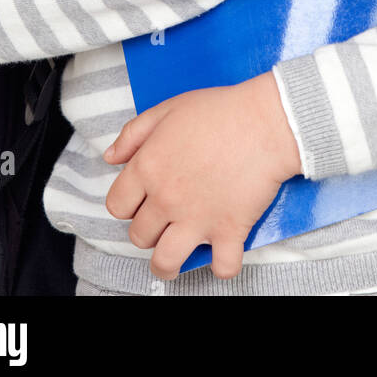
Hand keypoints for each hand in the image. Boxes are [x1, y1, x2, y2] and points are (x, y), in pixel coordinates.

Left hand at [102, 72, 300, 280]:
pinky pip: (221, 267)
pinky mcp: (228, 231)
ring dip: (168, 263)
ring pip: (166, 262)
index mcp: (148, 168)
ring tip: (175, 256)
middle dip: (149, 229)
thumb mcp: (168, 109)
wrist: (266, 121)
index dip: (127, 204)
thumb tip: (110, 158)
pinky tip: (222, 254)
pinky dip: (223, 265)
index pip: (117, 206)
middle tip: (165, 219)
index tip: (141, 200)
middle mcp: (167, 199)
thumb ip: (133, 133)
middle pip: (140, 236)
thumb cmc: (219, 111)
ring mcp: (197, 219)